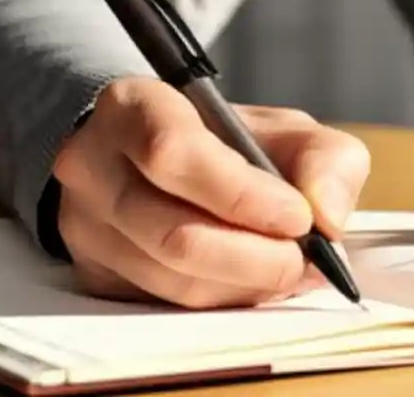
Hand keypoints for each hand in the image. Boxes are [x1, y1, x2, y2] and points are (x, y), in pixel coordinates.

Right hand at [52, 77, 370, 307]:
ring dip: (247, 285)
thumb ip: (325, 160)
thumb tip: (328, 216)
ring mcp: (85, 227)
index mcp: (132, 108)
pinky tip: (254, 280)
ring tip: (290, 269)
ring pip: (174, 280)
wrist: (170, 163)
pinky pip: (166, 305)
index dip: (242, 195)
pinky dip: (226, 299)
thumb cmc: (232, 143)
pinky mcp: (94, 276)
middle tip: (307, 260)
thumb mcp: (289, 130)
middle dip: (257, 258)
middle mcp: (93, 166)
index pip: (174, 154)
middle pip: (174, 233)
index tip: (299, 217)